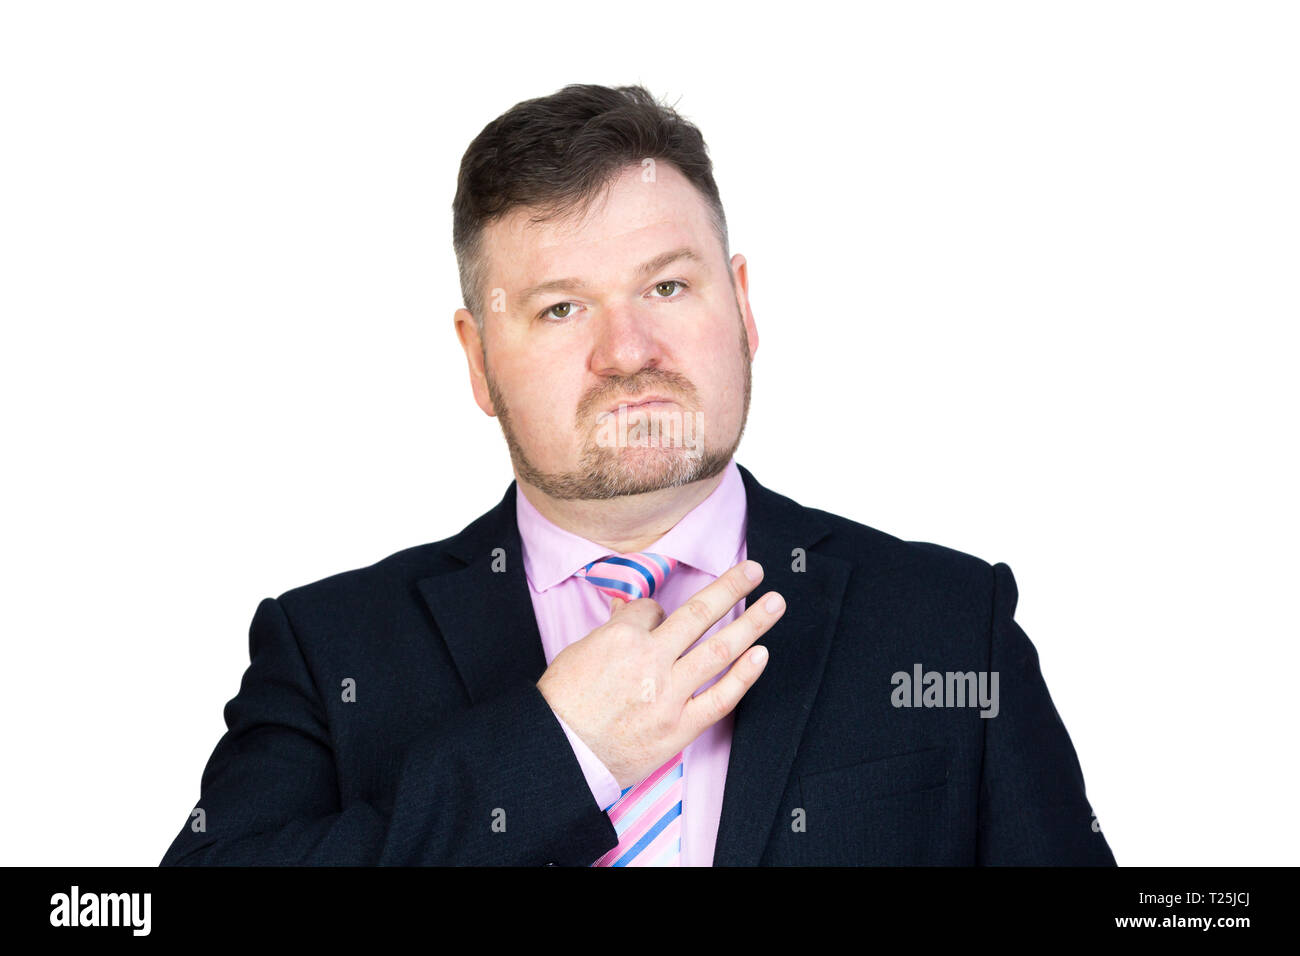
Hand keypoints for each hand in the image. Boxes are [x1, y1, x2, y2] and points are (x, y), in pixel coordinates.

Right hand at [536, 560, 783, 788]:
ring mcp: (669, 694)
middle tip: (755, 570)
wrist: (562, 754)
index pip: (653, 609)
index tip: (659, 620)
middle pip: (699, 613)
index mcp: (622, 637)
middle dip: (731, 587)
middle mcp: (651, 660)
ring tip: (774, 603)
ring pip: (719, 649)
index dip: (657, 612)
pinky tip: (761, 653)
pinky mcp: (680, 727)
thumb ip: (614, 628)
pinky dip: (744, 675)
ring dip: (752, 623)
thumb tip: (633, 608)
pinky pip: (720, 697)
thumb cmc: (564, 704)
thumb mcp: (580, 650)